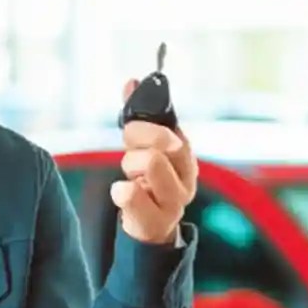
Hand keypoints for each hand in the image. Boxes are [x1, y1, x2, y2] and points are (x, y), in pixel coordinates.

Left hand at [110, 78, 197, 244]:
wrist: (151, 226)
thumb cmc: (148, 181)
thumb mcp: (145, 147)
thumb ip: (139, 116)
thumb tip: (132, 82)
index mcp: (185, 157)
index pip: (171, 131)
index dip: (144, 127)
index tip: (131, 131)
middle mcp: (186, 179)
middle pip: (158, 146)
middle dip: (135, 146)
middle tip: (131, 157)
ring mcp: (174, 203)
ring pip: (148, 165)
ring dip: (129, 168)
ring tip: (131, 178)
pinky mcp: (155, 222)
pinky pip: (130, 195)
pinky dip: (121, 191)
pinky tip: (123, 193)